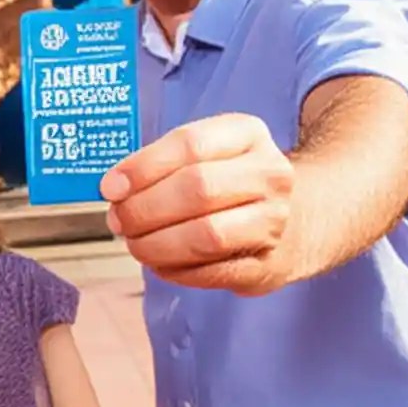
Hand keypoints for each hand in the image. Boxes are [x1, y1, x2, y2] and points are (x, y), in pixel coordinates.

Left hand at [101, 113, 295, 294]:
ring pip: (207, 235)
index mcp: (248, 134)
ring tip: (134, 243)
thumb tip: (114, 189)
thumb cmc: (230, 180)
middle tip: (118, 220)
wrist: (296, 218)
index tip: (111, 187)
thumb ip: (160, 163)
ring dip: (157, 244)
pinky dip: (175, 270)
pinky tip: (158, 263)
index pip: (191, 144)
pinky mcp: (268, 265)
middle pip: (198, 189)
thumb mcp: (205, 152)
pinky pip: (213, 272)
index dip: (143, 167)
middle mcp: (269, 174)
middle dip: (145, 208)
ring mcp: (275, 221)